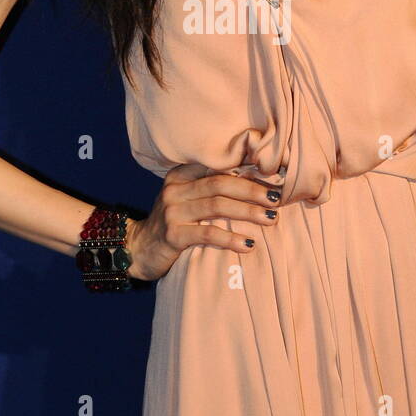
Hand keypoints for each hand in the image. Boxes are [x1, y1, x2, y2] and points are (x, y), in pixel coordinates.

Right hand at [124, 161, 282, 282]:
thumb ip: (210, 189)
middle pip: (220, 183)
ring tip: (270, 218)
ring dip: (247, 212)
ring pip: (217, 205)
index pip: (217, 166)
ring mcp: (172, 211)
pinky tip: (248, 245)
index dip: (246, 169)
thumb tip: (256, 182)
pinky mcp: (172, 235)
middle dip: (252, 190)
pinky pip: (207, 234)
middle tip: (276, 198)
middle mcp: (175, 189)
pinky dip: (230, 238)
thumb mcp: (187, 199)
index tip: (272, 175)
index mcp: (181, 175)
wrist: (138, 249)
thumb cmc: (173, 223)